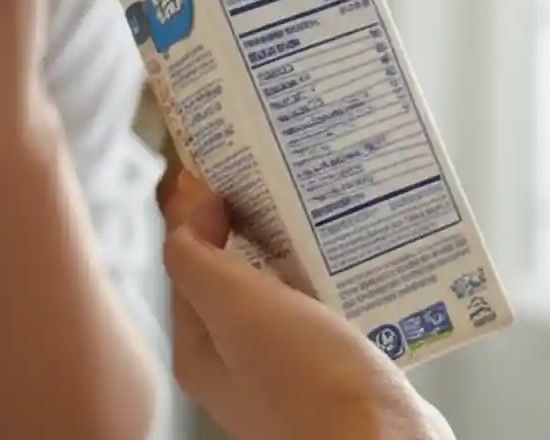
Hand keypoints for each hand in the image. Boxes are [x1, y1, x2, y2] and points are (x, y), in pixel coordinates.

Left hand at [156, 166, 454, 439]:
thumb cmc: (309, 381)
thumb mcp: (238, 308)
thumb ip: (197, 258)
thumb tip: (193, 211)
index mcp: (200, 350)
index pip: (189, 262)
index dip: (205, 212)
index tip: (237, 168)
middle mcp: (237, 365)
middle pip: (239, 276)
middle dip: (259, 227)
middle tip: (288, 181)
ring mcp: (288, 372)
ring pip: (287, 293)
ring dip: (304, 253)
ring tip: (330, 213)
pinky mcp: (336, 375)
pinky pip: (330, 315)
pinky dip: (339, 284)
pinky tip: (361, 263)